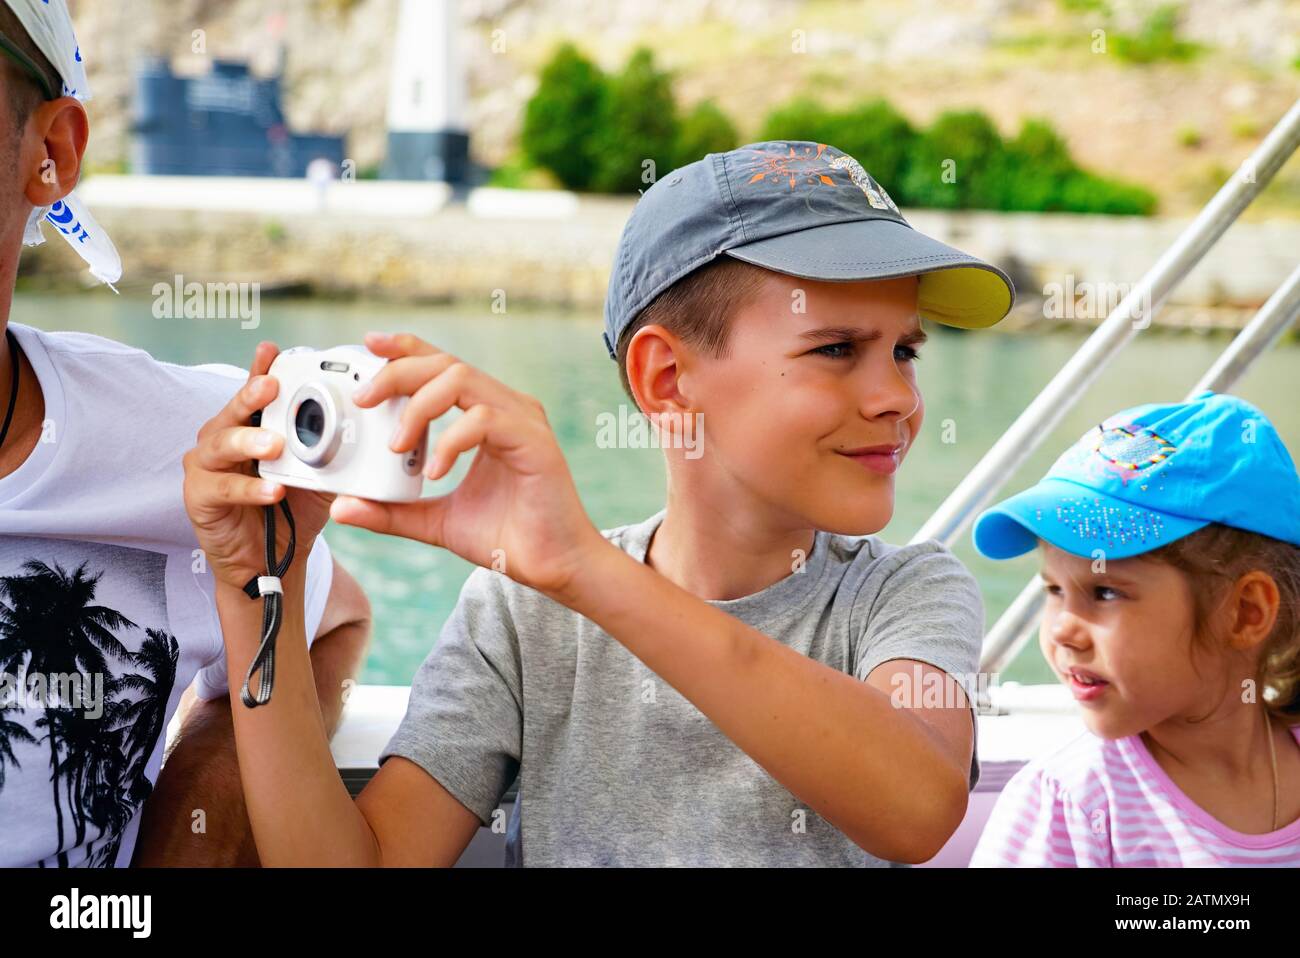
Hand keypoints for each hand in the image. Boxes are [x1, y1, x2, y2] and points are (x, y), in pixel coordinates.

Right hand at [183, 342, 334, 591]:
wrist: (270, 560)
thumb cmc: (292, 509)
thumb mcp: (319, 475)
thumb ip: (333, 452)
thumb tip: (366, 430)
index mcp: (251, 426)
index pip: (256, 393)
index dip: (261, 370)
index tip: (271, 351)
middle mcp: (223, 438)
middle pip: (233, 410)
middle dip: (251, 396)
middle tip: (271, 387)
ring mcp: (206, 466)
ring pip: (221, 444)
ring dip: (249, 441)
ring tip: (275, 445)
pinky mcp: (198, 496)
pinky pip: (223, 488)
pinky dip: (249, 489)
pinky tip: (272, 491)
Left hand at [330, 332, 606, 600]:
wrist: (553, 566)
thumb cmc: (507, 537)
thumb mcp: (434, 521)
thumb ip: (392, 511)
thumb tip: (342, 508)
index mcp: (487, 415)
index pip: (442, 365)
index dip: (406, 349)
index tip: (368, 346)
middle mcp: (506, 408)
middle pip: (445, 363)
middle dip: (399, 373)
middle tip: (365, 400)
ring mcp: (522, 420)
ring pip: (461, 380)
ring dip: (419, 407)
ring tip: (396, 445)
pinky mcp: (534, 441)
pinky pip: (484, 419)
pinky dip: (450, 441)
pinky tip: (433, 472)